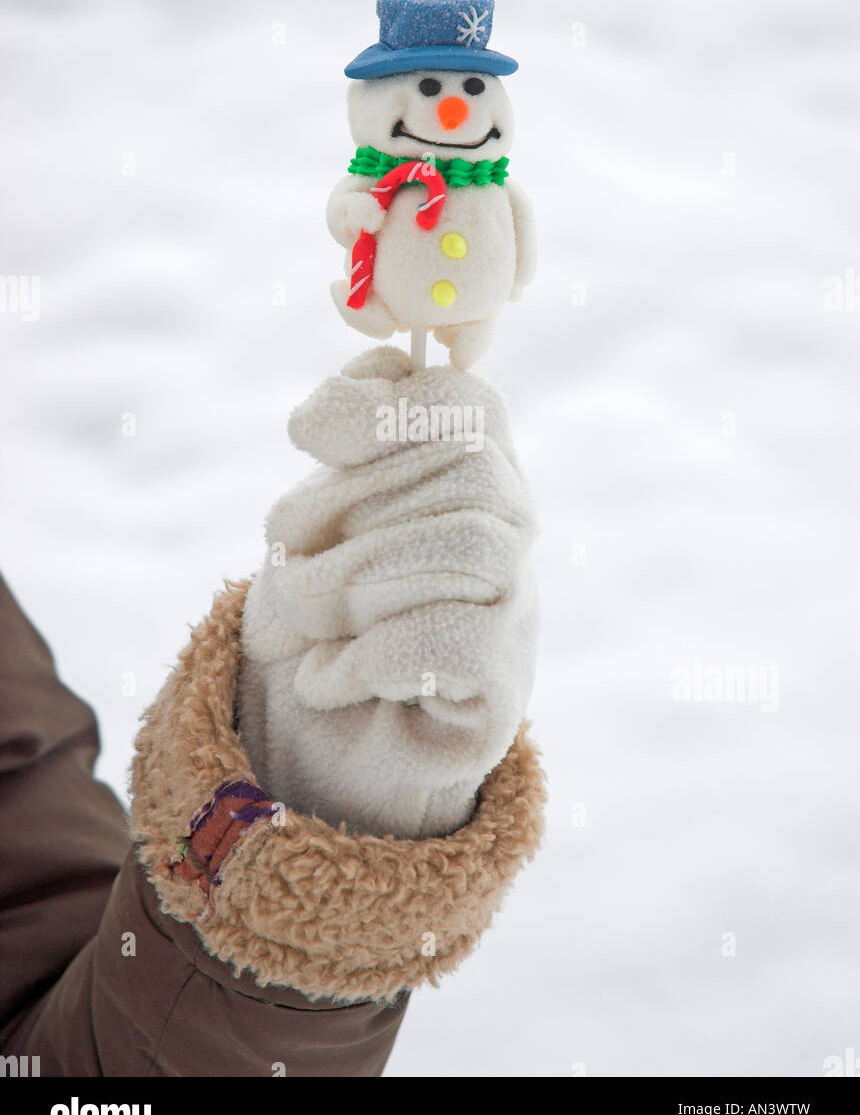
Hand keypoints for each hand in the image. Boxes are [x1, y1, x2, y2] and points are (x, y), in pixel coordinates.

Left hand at [239, 346, 538, 837]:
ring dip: (355, 577)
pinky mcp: (505, 681)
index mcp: (471, 464)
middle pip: (461, 470)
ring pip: (469, 543)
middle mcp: (512, 523)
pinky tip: (323, 676)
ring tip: (295, 610)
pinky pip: (459, 639)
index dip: (386, 405)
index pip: (465, 400)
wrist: (341, 726)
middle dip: (349, 503)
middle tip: (282, 546)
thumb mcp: (320, 503)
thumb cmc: (331, 597)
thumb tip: (350, 388)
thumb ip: (345, 435)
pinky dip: (370, 657)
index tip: (304, 433)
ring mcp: (519, 601)